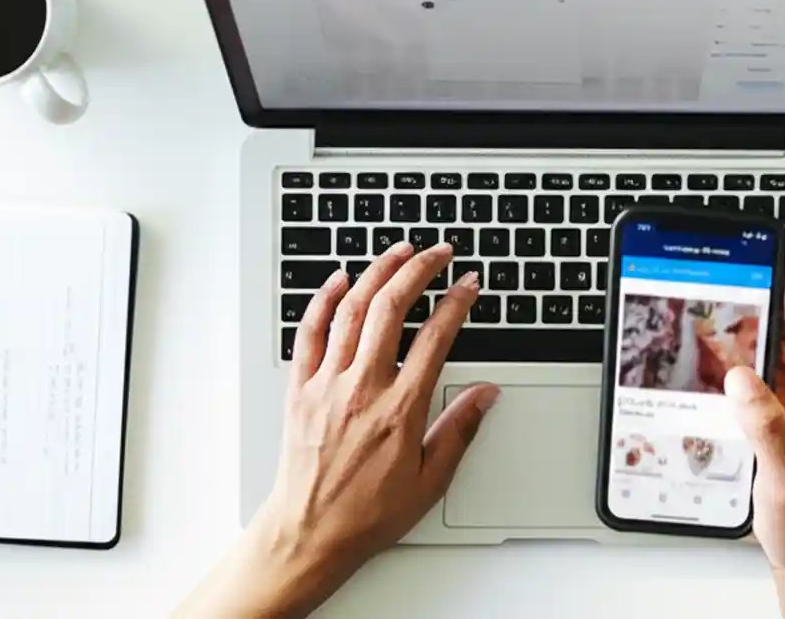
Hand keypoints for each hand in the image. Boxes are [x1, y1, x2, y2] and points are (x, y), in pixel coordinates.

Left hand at [176, 242, 498, 618]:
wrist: (309, 533)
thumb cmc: (366, 514)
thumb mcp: (429, 480)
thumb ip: (459, 430)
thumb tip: (485, 394)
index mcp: (399, 410)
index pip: (435, 338)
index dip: (456, 303)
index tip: (468, 286)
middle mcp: (362, 388)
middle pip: (392, 308)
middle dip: (419, 270)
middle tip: (438, 253)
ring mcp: (326, 384)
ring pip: (351, 310)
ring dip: (377, 272)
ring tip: (398, 252)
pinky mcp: (299, 389)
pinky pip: (309, 332)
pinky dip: (323, 300)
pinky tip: (339, 280)